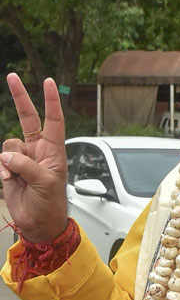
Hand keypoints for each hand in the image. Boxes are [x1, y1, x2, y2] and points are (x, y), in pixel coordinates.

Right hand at [1, 75, 68, 240]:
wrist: (38, 222)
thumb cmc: (50, 203)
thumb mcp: (45, 183)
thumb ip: (27, 166)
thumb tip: (7, 156)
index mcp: (54, 150)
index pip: (54, 120)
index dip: (51, 101)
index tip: (48, 82)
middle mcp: (38, 150)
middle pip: (28, 118)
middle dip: (20, 97)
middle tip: (12, 76)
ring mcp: (22, 158)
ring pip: (9, 144)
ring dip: (9, 160)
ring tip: (16, 177)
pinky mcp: (9, 168)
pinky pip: (0, 159)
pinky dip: (2, 169)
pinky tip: (9, 181)